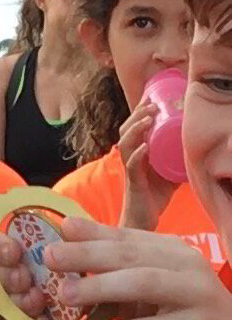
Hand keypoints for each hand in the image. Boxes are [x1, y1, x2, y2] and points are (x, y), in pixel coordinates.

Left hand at [48, 218, 231, 319]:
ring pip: (141, 284)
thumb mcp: (149, 287)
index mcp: (172, 250)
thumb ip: (115, 268)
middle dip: (87, 254)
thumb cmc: (180, 316)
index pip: (126, 237)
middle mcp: (187, 266)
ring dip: (99, 288)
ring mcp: (195, 297)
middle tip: (49, 256)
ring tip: (63, 294)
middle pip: (130, 255)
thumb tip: (66, 243)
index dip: (91, 232)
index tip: (59, 228)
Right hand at [117, 101, 178, 230]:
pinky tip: (144, 148)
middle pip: (126, 131)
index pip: (132, 128)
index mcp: (136, 153)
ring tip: (146, 119)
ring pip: (126, 144)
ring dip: (135, 130)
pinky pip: (131, 165)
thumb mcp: (169, 172)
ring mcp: (130, 169)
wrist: (143, 220)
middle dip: (136, 116)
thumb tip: (193, 147)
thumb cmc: (154, 196)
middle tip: (150, 105)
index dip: (138, 113)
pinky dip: (137, 155)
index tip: (150, 98)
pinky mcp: (133, 182)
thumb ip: (175, 159)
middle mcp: (130, 158)